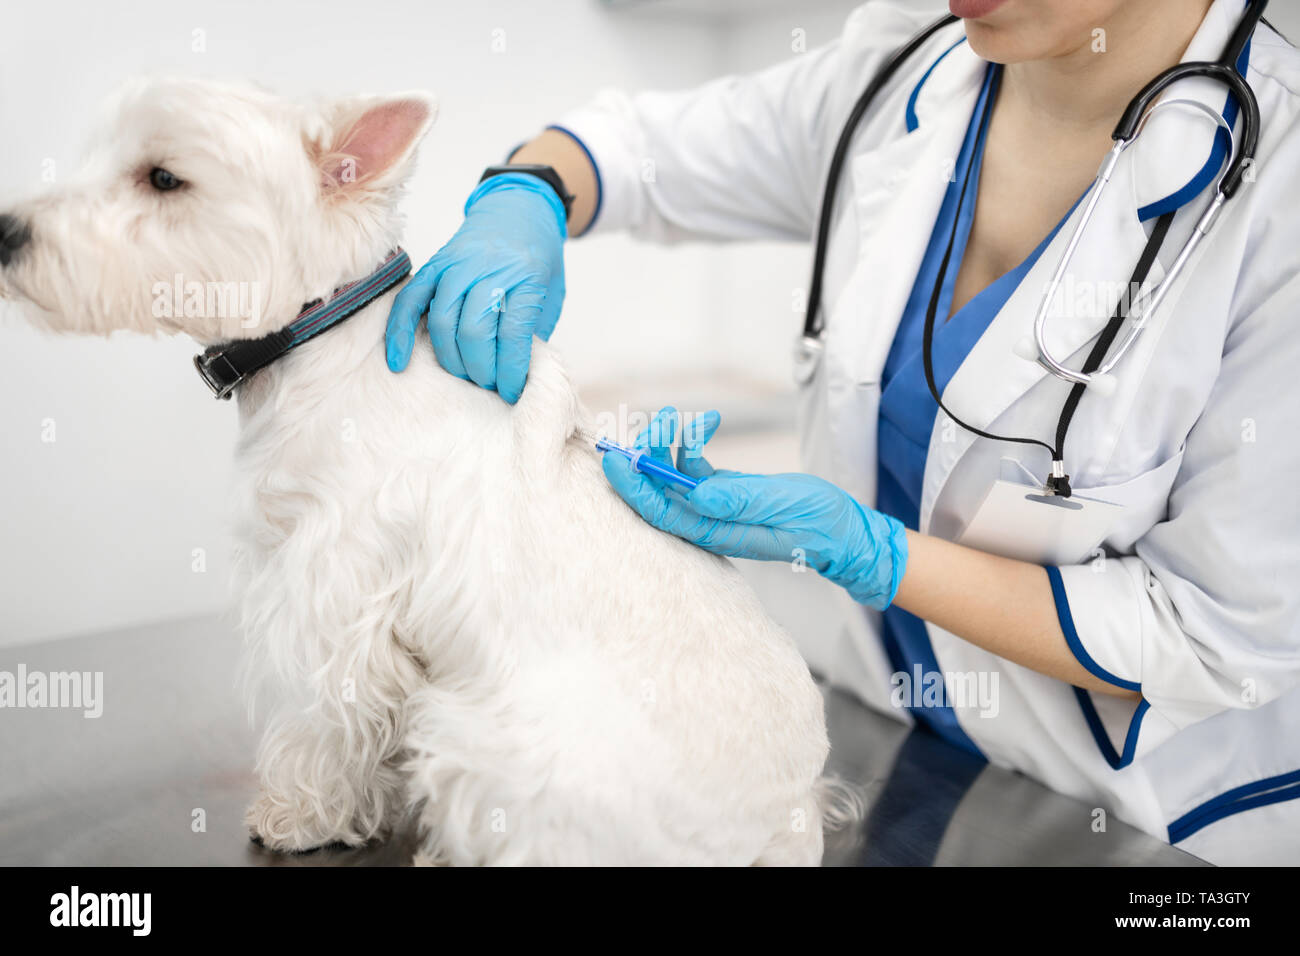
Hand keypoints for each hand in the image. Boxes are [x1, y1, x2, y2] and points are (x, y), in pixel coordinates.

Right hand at [385, 173, 566, 403]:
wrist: (520, 208)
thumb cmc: (538, 260)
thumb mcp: (551, 295)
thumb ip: (534, 332)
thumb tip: (515, 377)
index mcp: (525, 277)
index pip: (512, 334)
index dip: (511, 370)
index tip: (512, 391)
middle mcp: (488, 269)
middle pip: (474, 331)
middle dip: (481, 370)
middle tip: (490, 384)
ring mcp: (457, 265)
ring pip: (443, 322)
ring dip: (452, 359)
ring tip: (466, 375)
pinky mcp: (434, 264)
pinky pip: (410, 301)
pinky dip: (400, 333)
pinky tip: (400, 362)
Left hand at [601, 407, 908, 609]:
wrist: (841, 530)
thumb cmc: (815, 523)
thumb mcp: (779, 506)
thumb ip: (738, 501)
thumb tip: (698, 493)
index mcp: (714, 532)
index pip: (660, 510)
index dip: (634, 486)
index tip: (616, 458)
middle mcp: (707, 522)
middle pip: (659, 491)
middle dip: (646, 457)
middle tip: (651, 422)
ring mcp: (714, 507)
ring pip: (674, 475)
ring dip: (667, 444)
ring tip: (675, 415)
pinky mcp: (724, 492)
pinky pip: (694, 467)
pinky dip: (693, 443)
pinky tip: (707, 422)